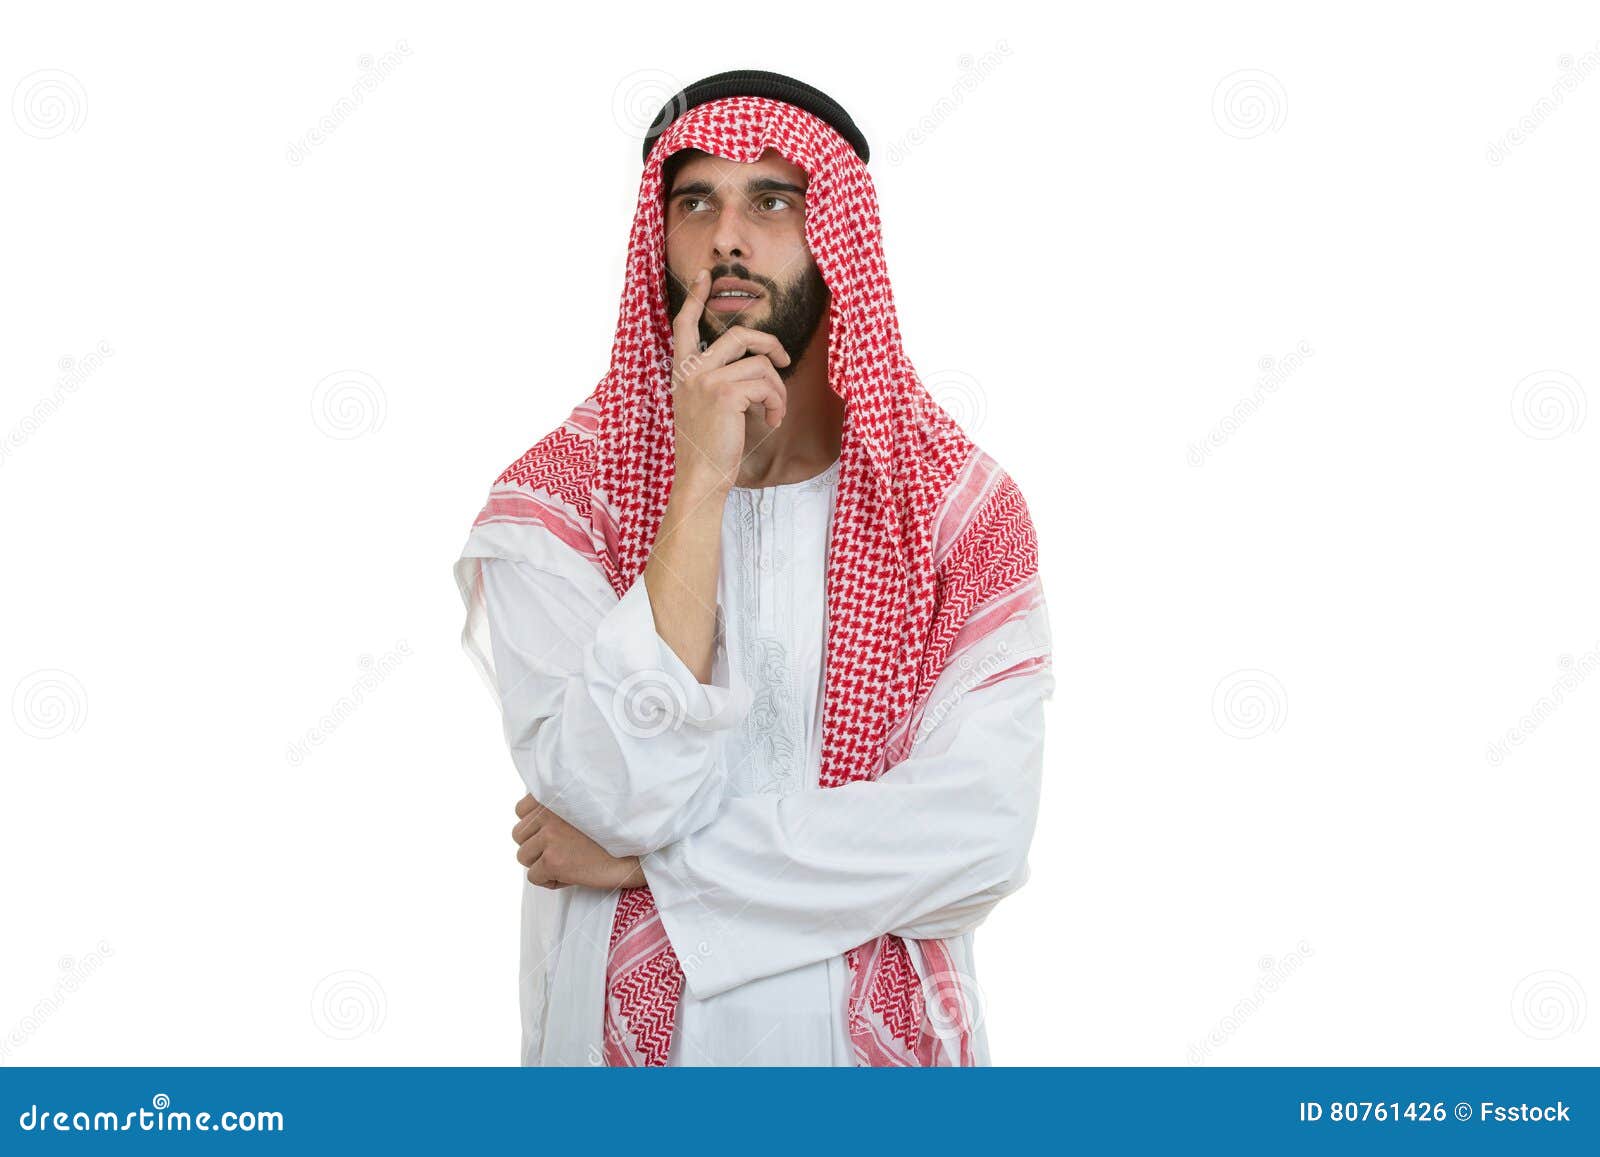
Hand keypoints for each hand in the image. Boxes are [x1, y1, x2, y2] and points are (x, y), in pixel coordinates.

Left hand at [512, 793, 646, 890]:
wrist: (640, 851)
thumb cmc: (619, 830)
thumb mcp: (587, 806)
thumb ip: (561, 807)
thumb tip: (535, 823)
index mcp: (557, 795)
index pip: (521, 810)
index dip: (536, 827)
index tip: (555, 834)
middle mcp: (549, 812)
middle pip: (519, 835)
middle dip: (537, 846)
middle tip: (562, 852)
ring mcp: (550, 836)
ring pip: (523, 856)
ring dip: (541, 863)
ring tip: (567, 863)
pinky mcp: (554, 860)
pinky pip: (534, 877)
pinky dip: (550, 880)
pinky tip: (572, 875)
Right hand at [670, 266, 791, 490]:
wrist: (701, 477)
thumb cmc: (708, 447)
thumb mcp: (702, 406)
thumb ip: (715, 380)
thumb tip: (756, 363)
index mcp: (682, 372)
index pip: (683, 325)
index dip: (694, 297)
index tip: (705, 276)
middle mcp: (691, 371)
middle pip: (740, 335)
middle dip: (770, 343)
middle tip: (783, 358)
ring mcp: (706, 380)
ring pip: (760, 363)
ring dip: (778, 388)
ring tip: (774, 410)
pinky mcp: (725, 394)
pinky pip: (766, 384)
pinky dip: (777, 403)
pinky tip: (772, 420)